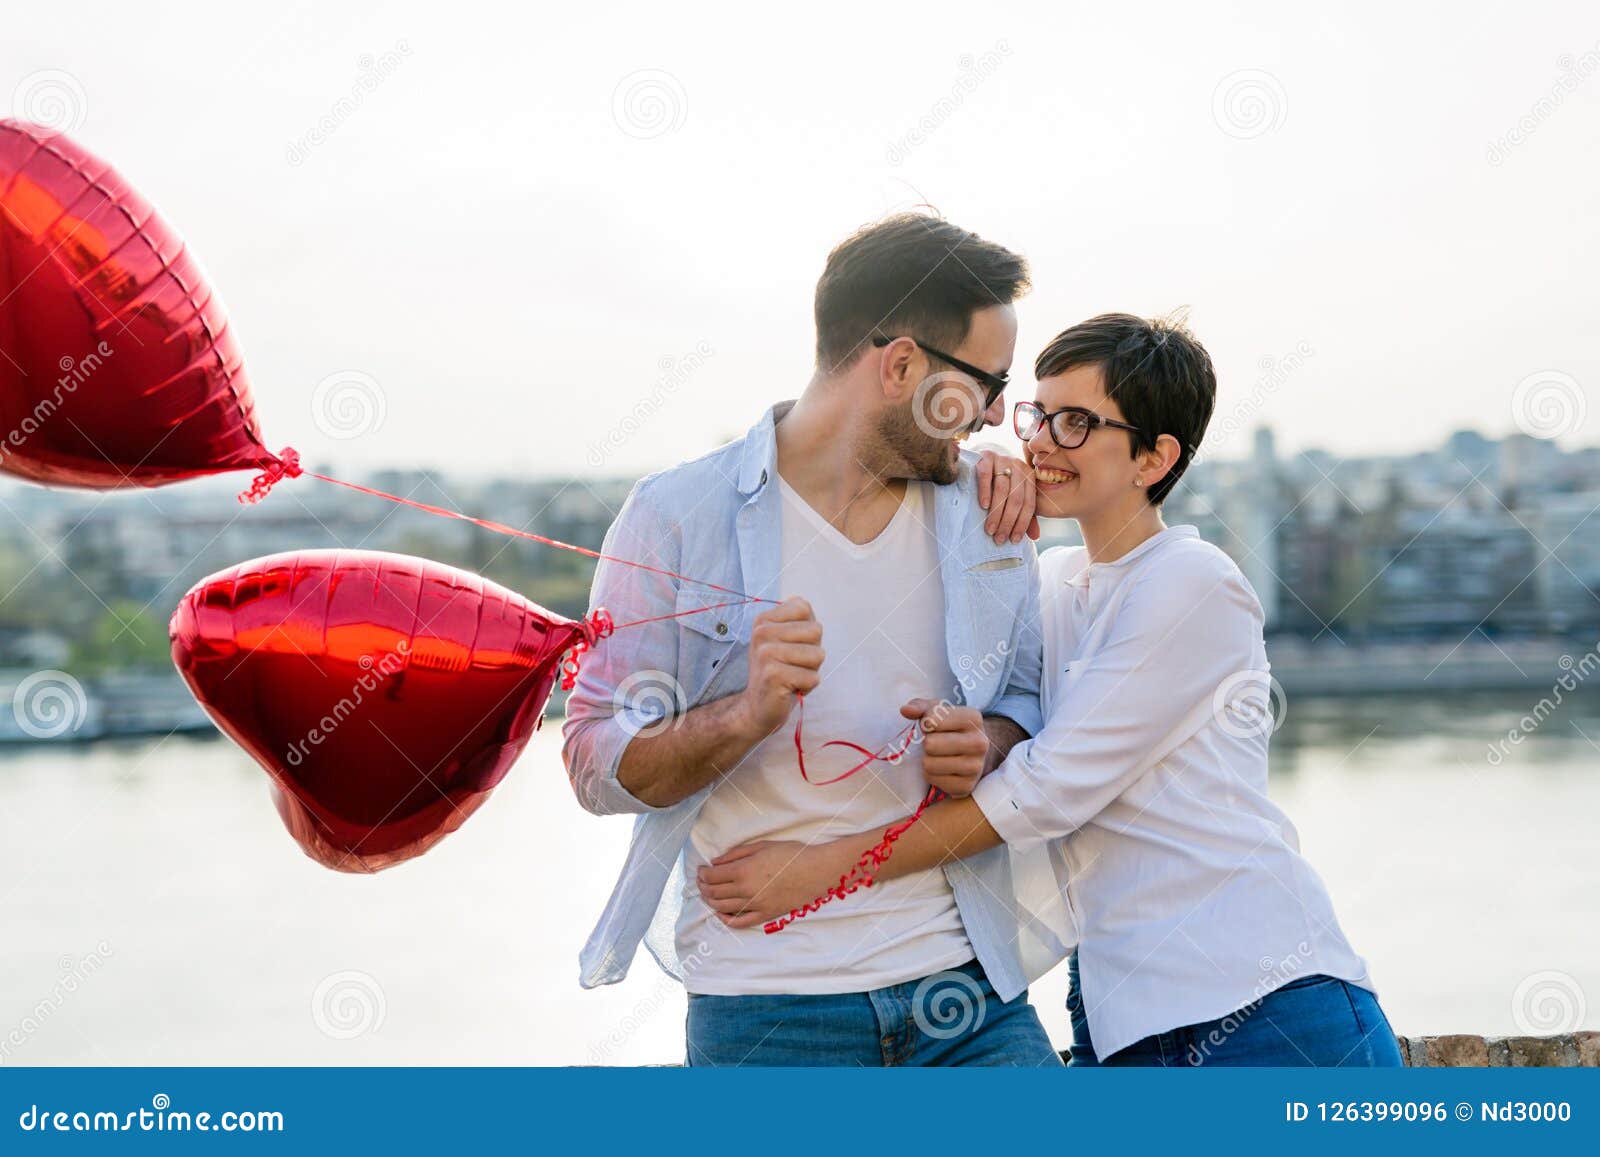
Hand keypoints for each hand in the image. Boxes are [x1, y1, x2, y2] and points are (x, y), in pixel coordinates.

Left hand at [697, 839, 852, 929]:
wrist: (815, 871)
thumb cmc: (791, 854)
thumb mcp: (761, 846)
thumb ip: (736, 854)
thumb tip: (715, 862)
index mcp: (744, 871)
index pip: (712, 876)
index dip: (702, 874)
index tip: (701, 870)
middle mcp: (746, 890)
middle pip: (714, 893)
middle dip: (703, 887)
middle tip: (701, 881)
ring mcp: (755, 905)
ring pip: (723, 908)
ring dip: (710, 901)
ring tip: (707, 894)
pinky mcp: (765, 915)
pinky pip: (741, 923)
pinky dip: (726, 920)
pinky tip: (721, 914)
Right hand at [737, 596, 823, 735]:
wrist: (758, 707)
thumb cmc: (779, 671)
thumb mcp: (787, 639)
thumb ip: (798, 619)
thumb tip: (799, 601)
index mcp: (764, 620)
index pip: (804, 608)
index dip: (808, 630)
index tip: (791, 646)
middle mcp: (761, 632)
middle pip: (816, 630)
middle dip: (812, 652)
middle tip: (792, 665)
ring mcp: (765, 653)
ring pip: (818, 654)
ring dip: (810, 670)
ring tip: (792, 676)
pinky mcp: (773, 675)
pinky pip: (813, 677)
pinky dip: (807, 686)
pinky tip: (789, 688)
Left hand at [901, 698, 987, 796]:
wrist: (973, 753)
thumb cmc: (950, 728)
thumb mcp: (937, 711)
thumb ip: (920, 707)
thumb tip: (905, 710)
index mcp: (974, 718)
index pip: (931, 720)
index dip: (925, 723)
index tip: (933, 726)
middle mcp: (980, 743)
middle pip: (930, 744)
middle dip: (927, 743)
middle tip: (936, 743)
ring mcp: (976, 767)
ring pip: (929, 764)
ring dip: (928, 760)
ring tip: (939, 756)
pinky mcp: (967, 786)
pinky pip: (933, 780)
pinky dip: (932, 775)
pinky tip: (943, 769)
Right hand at [975, 449, 1039, 544]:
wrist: (981, 456)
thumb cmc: (998, 480)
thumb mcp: (1013, 495)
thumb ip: (1025, 514)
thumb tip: (1035, 537)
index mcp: (1029, 476)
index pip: (1029, 503)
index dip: (1023, 523)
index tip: (1014, 540)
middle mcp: (1019, 466)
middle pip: (1016, 498)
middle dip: (1008, 522)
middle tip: (999, 539)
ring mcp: (1002, 459)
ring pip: (1002, 489)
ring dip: (996, 513)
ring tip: (990, 530)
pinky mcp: (986, 456)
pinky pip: (986, 476)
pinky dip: (985, 492)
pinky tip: (984, 506)